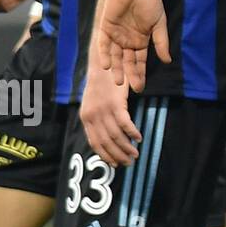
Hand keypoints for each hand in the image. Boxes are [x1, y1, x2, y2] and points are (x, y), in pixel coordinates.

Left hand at [80, 44, 140, 166]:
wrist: (103, 62)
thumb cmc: (101, 82)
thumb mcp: (94, 101)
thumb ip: (98, 117)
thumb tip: (107, 135)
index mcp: (86, 117)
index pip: (94, 143)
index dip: (105, 155)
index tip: (115, 164)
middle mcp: (93, 116)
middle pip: (106, 142)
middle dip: (117, 156)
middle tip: (128, 163)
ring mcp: (104, 110)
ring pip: (116, 136)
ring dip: (126, 148)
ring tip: (135, 155)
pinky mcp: (116, 103)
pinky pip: (125, 123)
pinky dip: (132, 132)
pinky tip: (139, 138)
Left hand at [97, 0, 170, 91]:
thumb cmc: (150, 2)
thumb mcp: (159, 24)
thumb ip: (161, 42)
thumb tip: (167, 60)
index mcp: (141, 40)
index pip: (139, 61)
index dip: (140, 73)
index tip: (140, 87)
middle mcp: (127, 40)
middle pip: (127, 62)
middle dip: (129, 74)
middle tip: (132, 87)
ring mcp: (116, 35)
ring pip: (115, 56)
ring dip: (116, 68)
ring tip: (118, 81)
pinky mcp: (106, 27)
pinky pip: (103, 44)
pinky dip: (105, 54)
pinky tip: (108, 65)